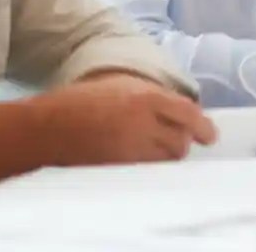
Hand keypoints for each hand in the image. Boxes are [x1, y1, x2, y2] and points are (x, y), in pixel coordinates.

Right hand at [27, 73, 216, 164]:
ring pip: (166, 160)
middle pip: (180, 141)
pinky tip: (141, 158)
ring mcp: (130, 148)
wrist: (46, 126)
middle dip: (182, 141)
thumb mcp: (121, 84)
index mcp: (145, 97)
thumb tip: (180, 110)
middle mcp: (142, 123)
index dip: (203, 127)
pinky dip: (150, 166)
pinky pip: (147, 171)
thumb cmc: (81, 101)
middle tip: (177, 139)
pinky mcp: (118, 167)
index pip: (187, 114)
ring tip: (154, 148)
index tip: (210, 136)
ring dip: (167, 155)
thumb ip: (152, 96)